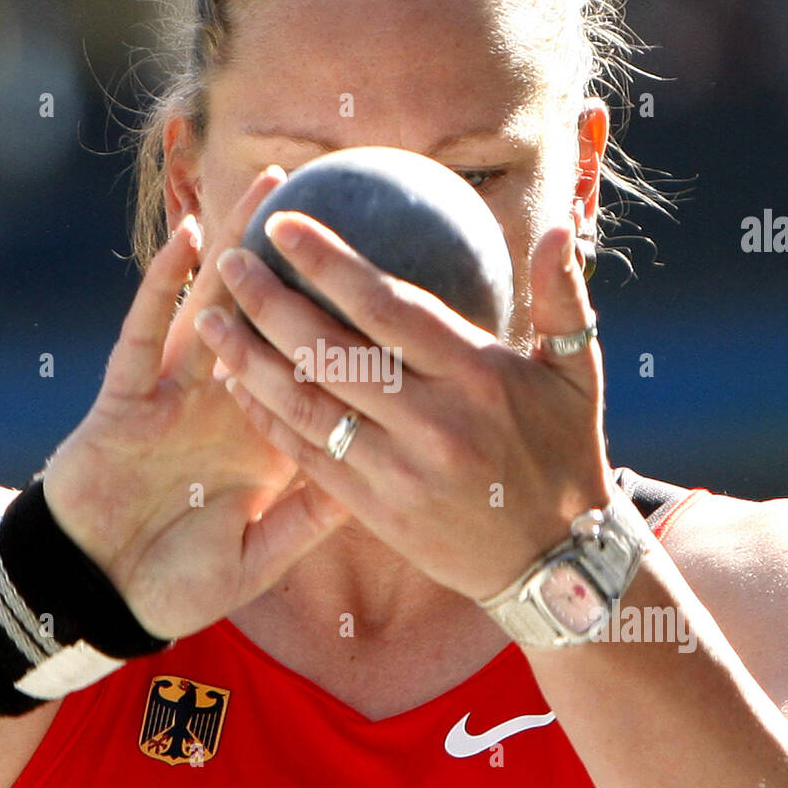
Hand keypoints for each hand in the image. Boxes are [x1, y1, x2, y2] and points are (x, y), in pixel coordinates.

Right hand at [41, 171, 349, 638]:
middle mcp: (225, 401)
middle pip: (273, 317)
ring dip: (238, 248)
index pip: (313, 371)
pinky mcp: (125, 398)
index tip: (389, 276)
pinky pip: (145, 335)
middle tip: (341, 198)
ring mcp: (175, 393)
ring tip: (269, 189)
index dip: (347, 324)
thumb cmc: (177, 581)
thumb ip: (311, 518)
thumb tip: (378, 481)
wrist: (98, 597)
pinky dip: (163, 288)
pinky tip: (187, 242)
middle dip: (303, 261)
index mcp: (263, 435)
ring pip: (214, 306)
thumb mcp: (259, 558)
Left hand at [195, 212, 614, 600]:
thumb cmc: (565, 453)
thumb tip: (559, 226)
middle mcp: (433, 423)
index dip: (327, 262)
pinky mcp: (376, 512)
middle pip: (330, 352)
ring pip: (306, 406)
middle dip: (268, 302)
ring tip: (208, 318)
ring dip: (249, 359)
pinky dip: (267, 418)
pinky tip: (237, 384)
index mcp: (477, 375)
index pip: (385, 306)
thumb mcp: (579, 374)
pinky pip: (308, 457)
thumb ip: (563, 297)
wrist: (555, 563)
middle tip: (230, 260)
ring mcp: (399, 472)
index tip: (282, 224)